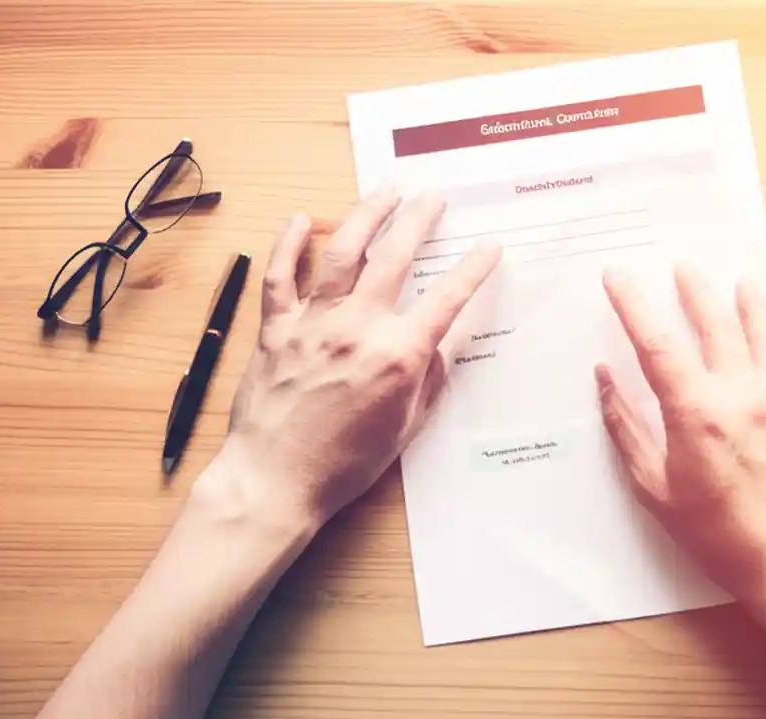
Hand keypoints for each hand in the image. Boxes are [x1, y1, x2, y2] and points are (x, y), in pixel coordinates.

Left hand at [198, 188, 500, 531]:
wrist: (276, 480)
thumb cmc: (344, 464)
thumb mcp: (405, 429)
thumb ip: (428, 382)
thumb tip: (439, 348)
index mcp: (397, 356)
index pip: (447, 299)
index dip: (473, 269)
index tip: (489, 247)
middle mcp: (357, 328)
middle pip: (394, 257)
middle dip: (419, 219)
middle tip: (433, 198)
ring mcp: (313, 323)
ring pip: (342, 251)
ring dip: (366, 215)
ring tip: (385, 191)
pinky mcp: (276, 329)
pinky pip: (280, 276)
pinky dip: (287, 244)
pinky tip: (299, 220)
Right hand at [596, 265, 765, 602]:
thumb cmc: (716, 533)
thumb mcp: (655, 489)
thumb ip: (627, 429)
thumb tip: (605, 380)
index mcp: (695, 412)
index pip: (657, 342)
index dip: (633, 304)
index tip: (617, 277)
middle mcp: (736, 395)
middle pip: (711, 323)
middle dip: (689, 289)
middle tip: (673, 265)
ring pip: (753, 332)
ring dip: (736, 299)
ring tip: (724, 275)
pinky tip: (764, 312)